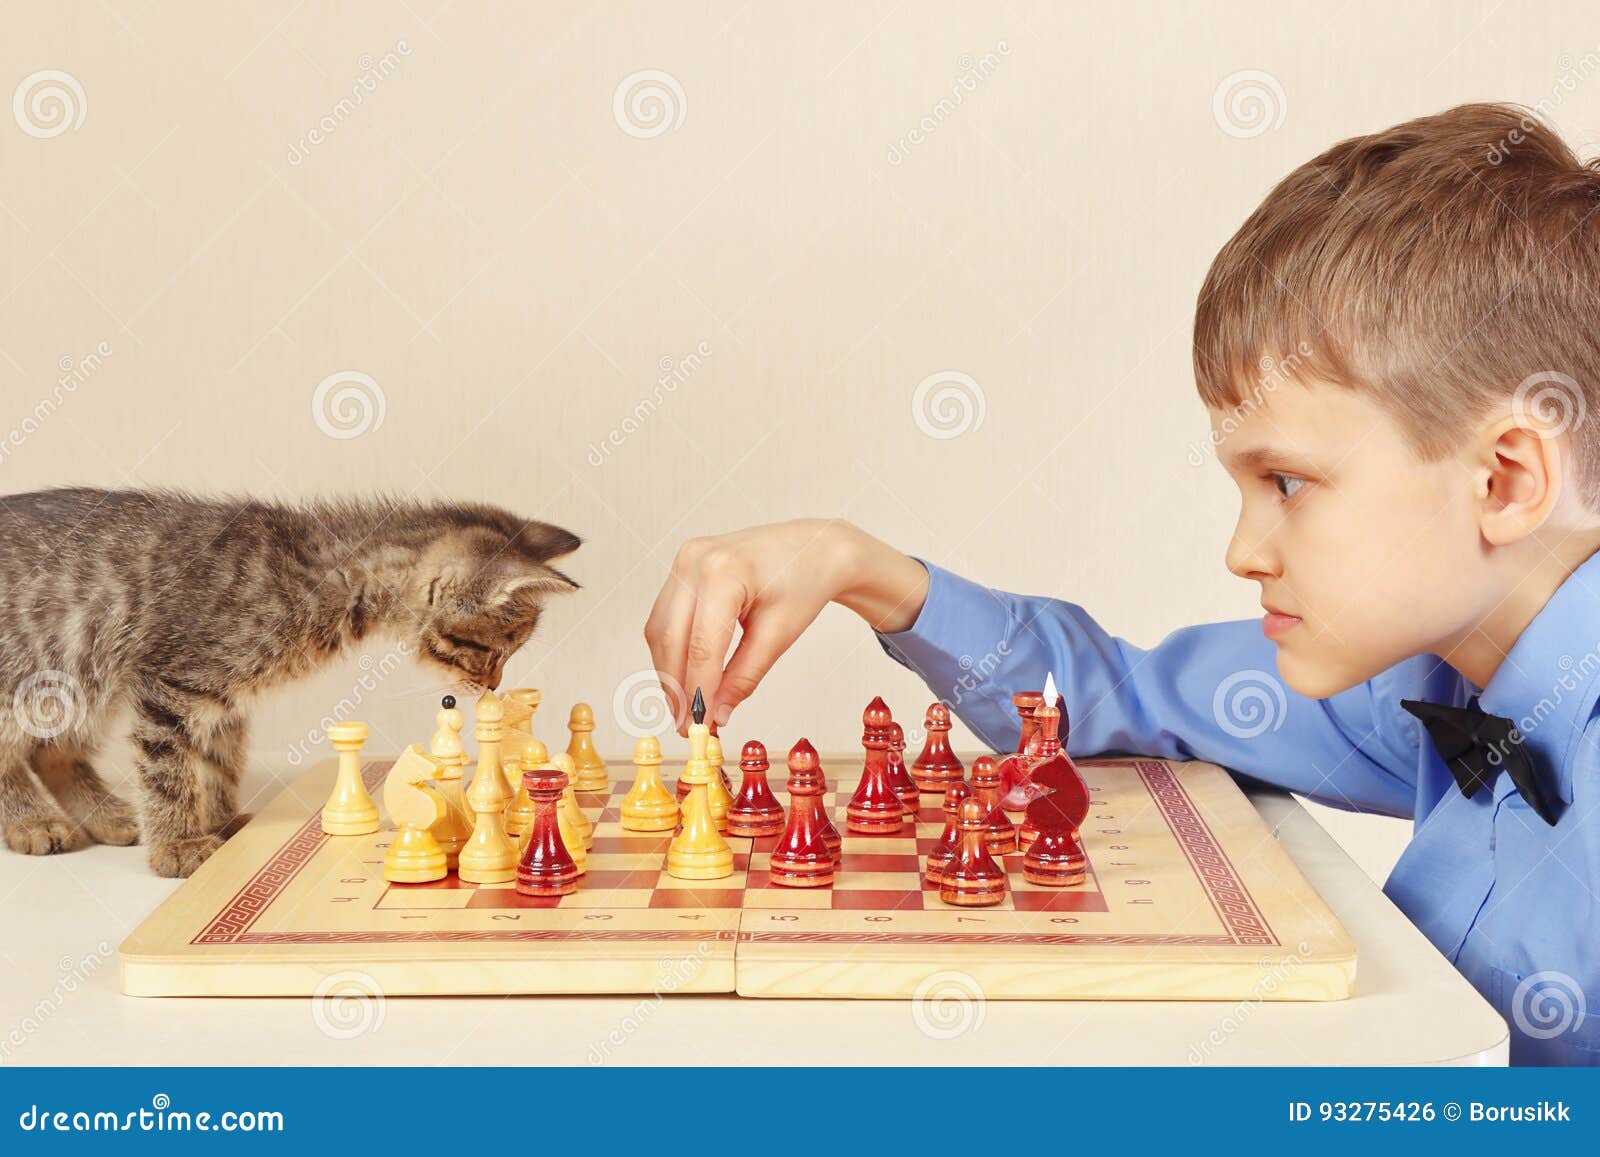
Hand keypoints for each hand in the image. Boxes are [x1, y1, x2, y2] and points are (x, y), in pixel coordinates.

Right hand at [643, 519, 928, 733]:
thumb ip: (745, 676)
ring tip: (686, 708)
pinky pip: (665, 617)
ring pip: (660, 630)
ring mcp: (683, 560)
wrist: (813, 547)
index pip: (701, 645)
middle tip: (688, 726)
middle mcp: (695, 561)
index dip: (697, 692)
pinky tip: (685, 677)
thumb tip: (717, 715)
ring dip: (669, 672)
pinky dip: (672, 651)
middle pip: (671, 638)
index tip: (699, 727)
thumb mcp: (780, 634)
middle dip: (677, 687)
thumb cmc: (804, 583)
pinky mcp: (681, 567)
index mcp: (724, 573)